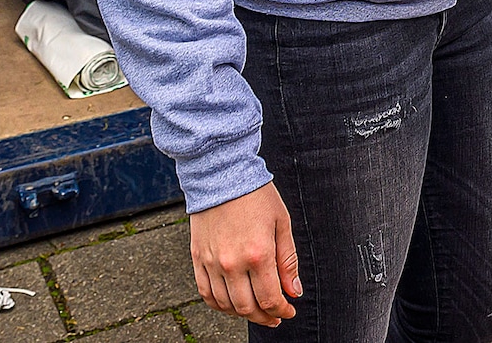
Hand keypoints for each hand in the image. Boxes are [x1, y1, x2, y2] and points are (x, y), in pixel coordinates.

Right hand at [191, 182, 298, 325]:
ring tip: (256, 310)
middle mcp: (232, 263)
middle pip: (247, 308)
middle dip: (264, 317)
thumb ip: (288, 261)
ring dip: (243, 314)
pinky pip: (206, 294)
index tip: (288, 312)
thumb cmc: (256, 195)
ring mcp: (212, 263)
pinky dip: (220, 305)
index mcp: (258, 254)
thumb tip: (294, 291)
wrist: (222, 175)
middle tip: (275, 316)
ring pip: (226, 305)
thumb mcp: (282, 223)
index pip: (270, 298)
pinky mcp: (197, 259)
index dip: (281, 311)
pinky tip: (232, 304)